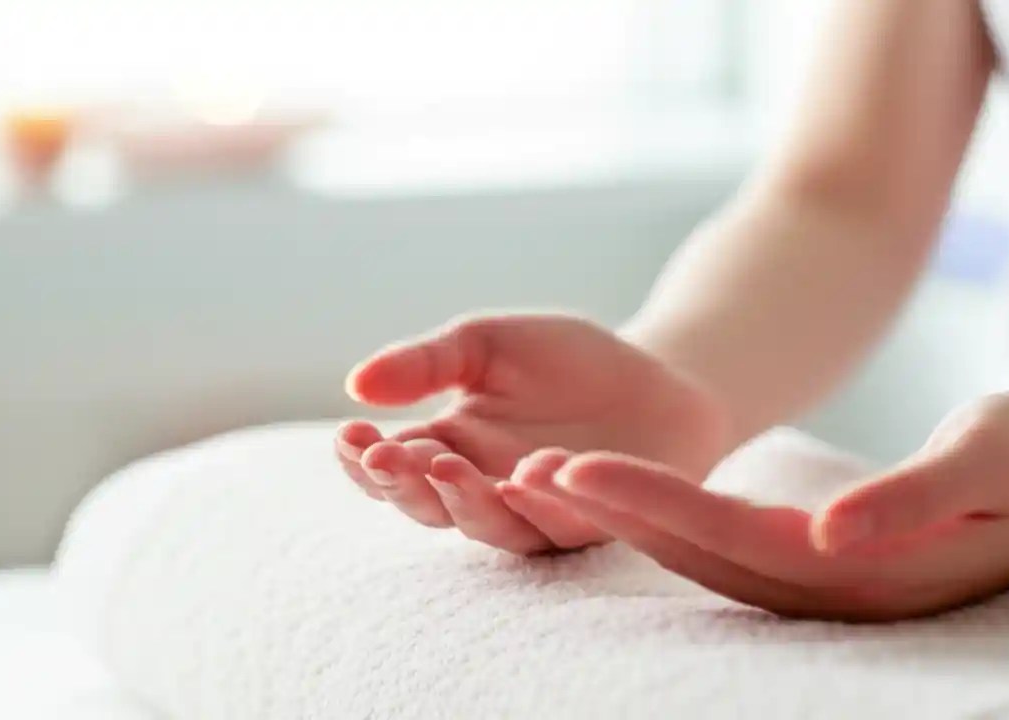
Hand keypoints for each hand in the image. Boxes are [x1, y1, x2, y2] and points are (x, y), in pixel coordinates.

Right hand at [334, 314, 728, 554]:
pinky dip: (546, 504)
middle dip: (406, 485)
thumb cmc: (565, 360)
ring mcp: (539, 512)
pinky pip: (565, 523)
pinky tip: (531, 473)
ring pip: (493, 527)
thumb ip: (426, 363)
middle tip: (391, 457)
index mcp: (450, 448)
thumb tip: (355, 384)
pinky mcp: (595, 518)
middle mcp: (486, 490)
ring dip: (468, 501)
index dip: (365, 459)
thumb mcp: (485, 343)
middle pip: (431, 508)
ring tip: (451, 467)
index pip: (393, 466)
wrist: (658, 373)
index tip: (350, 434)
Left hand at [513, 393, 1008, 620]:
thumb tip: (829, 531)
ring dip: (624, 520)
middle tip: (523, 473)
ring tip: (548, 482)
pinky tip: (624, 500)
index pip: (727, 533)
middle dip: (609, 511)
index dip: (644, 500)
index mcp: (860, 566)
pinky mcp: (822, 565)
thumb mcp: (987, 457)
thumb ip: (909, 501)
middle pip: (695, 550)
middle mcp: (829, 586)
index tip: (569, 469)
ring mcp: (824, 583)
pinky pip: (728, 549)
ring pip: (701, 556)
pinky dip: (667, 524)